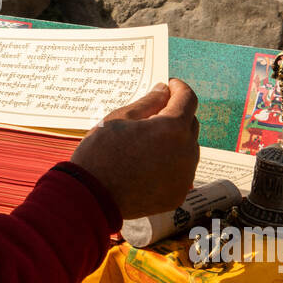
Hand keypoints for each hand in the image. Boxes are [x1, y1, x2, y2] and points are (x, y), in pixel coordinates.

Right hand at [70, 79, 200, 220]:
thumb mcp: (120, 118)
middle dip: (175, 115)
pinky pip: (180, 172)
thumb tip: (163, 90)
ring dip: (174, 141)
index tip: (169, 86)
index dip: (178, 88)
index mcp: (172, 128)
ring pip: (187, 149)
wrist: (92, 197)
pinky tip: (147, 165)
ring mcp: (184, 176)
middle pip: (190, 124)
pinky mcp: (177, 194)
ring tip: (146, 143)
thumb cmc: (101, 153)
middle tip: (151, 115)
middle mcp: (186, 152)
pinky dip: (169, 164)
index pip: (188, 99)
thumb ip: (148, 102)